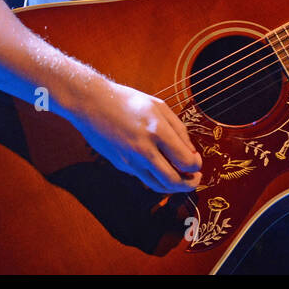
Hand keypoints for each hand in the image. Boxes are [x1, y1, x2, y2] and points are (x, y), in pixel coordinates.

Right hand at [67, 79, 203, 193]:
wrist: (92, 103)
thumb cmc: (127, 101)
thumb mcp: (159, 106)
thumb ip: (178, 129)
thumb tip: (191, 152)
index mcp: (157, 130)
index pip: (186, 161)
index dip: (196, 165)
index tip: (196, 161)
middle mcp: (144, 149)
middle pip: (173, 181)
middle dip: (189, 184)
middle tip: (195, 178)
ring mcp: (131, 160)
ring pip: (158, 186)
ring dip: (174, 187)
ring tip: (182, 179)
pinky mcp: (121, 166)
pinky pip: (144, 178)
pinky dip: (156, 179)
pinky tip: (161, 169)